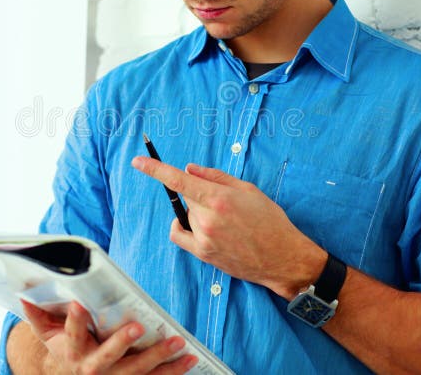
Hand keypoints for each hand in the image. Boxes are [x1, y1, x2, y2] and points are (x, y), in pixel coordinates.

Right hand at [21, 299, 198, 374]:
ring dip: (159, 359)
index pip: (72, 334)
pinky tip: (190, 359)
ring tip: (179, 343)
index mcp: (72, 352)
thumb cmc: (64, 348)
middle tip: (138, 326)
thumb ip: (37, 313)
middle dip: (122, 343)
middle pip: (108, 358)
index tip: (79, 305)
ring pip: (137, 372)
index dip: (75, 322)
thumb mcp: (46, 332)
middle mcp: (92, 368)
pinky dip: (173, 372)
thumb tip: (22, 290)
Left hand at [131, 158, 327, 298]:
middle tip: (225, 204)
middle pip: (188, 198)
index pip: (179, 180)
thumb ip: (215, 177)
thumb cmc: (270, 220)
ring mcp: (203, 238)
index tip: (138, 162)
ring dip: (199, 213)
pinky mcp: (203, 254)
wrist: (282, 258)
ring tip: (227, 222)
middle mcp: (208, 219)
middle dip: (201, 196)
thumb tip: (189, 169)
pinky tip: (201, 227)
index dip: (155, 170)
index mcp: (219, 198)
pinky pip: (180, 234)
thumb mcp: (247, 190)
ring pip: (188, 215)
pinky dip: (184, 226)